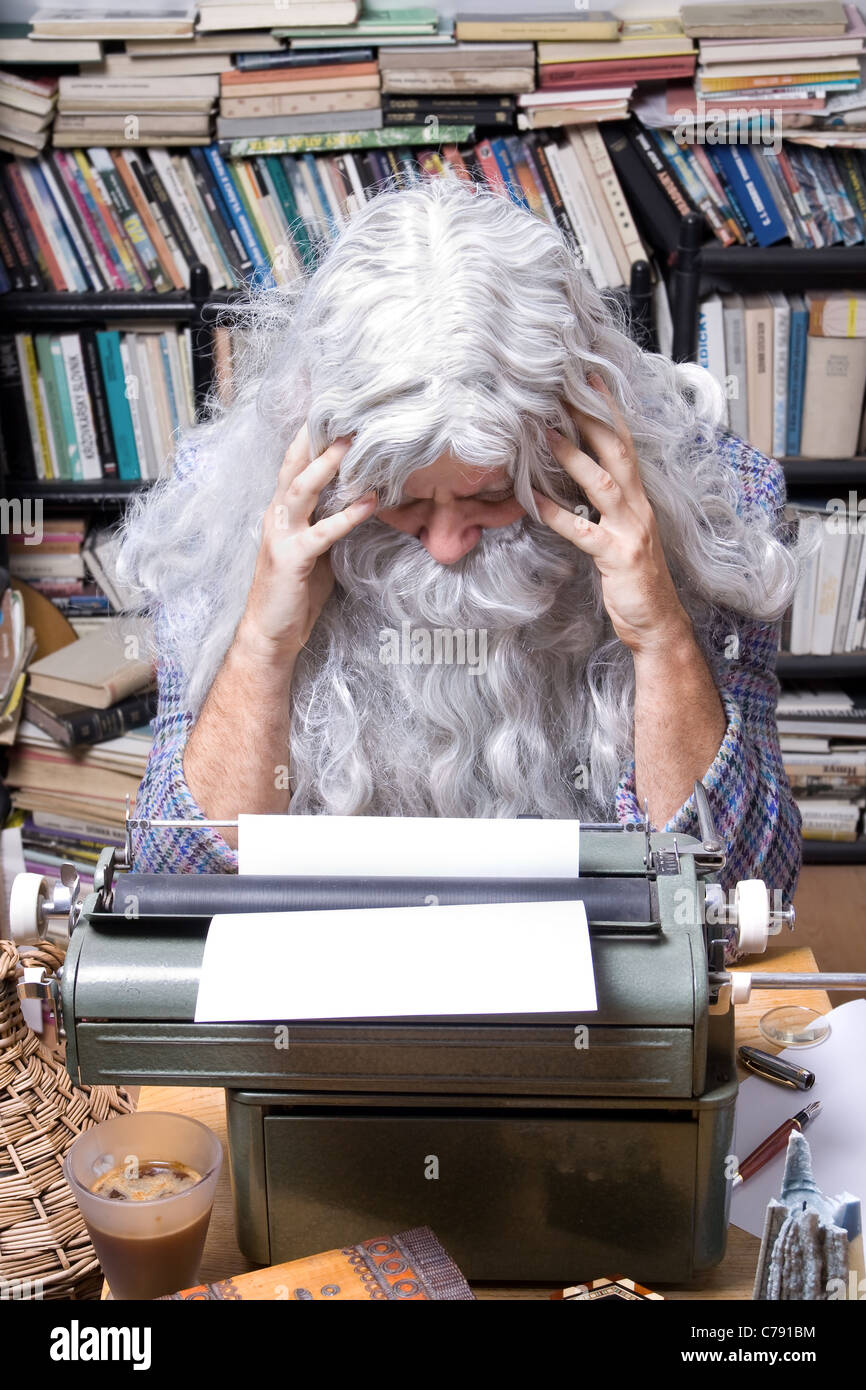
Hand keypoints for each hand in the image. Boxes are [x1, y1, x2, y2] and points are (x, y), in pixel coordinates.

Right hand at [238, 422, 375, 660]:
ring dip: (328, 466)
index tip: (331, 410)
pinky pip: (323, 532)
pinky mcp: (292, 559)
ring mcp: (281, 536)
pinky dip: (348, 516)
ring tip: (354, 444)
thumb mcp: (316, 549)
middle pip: (293, 466)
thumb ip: (329, 522)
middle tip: (344, 413)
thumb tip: (359, 501)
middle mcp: (277, 516)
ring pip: (302, 489)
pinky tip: (370, 502)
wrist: (271, 633)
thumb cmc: (295, 592)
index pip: (294, 464)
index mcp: (282, 511)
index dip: (310, 436)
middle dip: (317, 438)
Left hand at [532, 376, 690, 655]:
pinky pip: (583, 531)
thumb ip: (604, 506)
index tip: (589, 381)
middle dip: (592, 419)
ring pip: (602, 484)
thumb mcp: (622, 533)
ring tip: (544, 434)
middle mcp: (639, 508)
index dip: (608, 412)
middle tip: (564, 391)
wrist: (658, 623)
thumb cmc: (636, 578)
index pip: (624, 445)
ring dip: (572, 457)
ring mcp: (631, 531)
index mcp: (639, 499)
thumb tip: (575, 477)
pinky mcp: (618, 557)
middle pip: (616, 452)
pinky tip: (534, 501)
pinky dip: (557, 515)